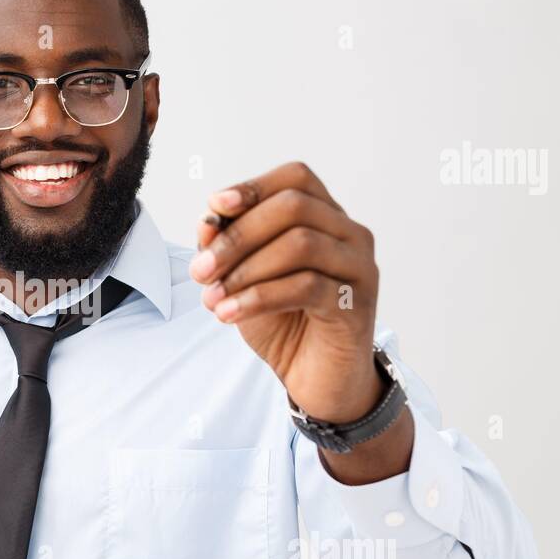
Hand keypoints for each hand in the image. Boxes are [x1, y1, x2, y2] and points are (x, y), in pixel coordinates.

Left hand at [190, 162, 382, 423]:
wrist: (317, 380)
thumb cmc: (282, 322)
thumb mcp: (242, 280)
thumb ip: (227, 247)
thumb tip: (208, 220)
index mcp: (326, 218)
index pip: (296, 178)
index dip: (254, 186)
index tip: (215, 206)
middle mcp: (350, 234)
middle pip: (294, 207)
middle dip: (238, 236)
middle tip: (200, 270)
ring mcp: (359, 267)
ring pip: (300, 244)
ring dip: (245, 270)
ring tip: (212, 299)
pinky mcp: (356, 303)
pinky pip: (305, 286)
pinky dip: (257, 298)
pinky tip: (228, 315)